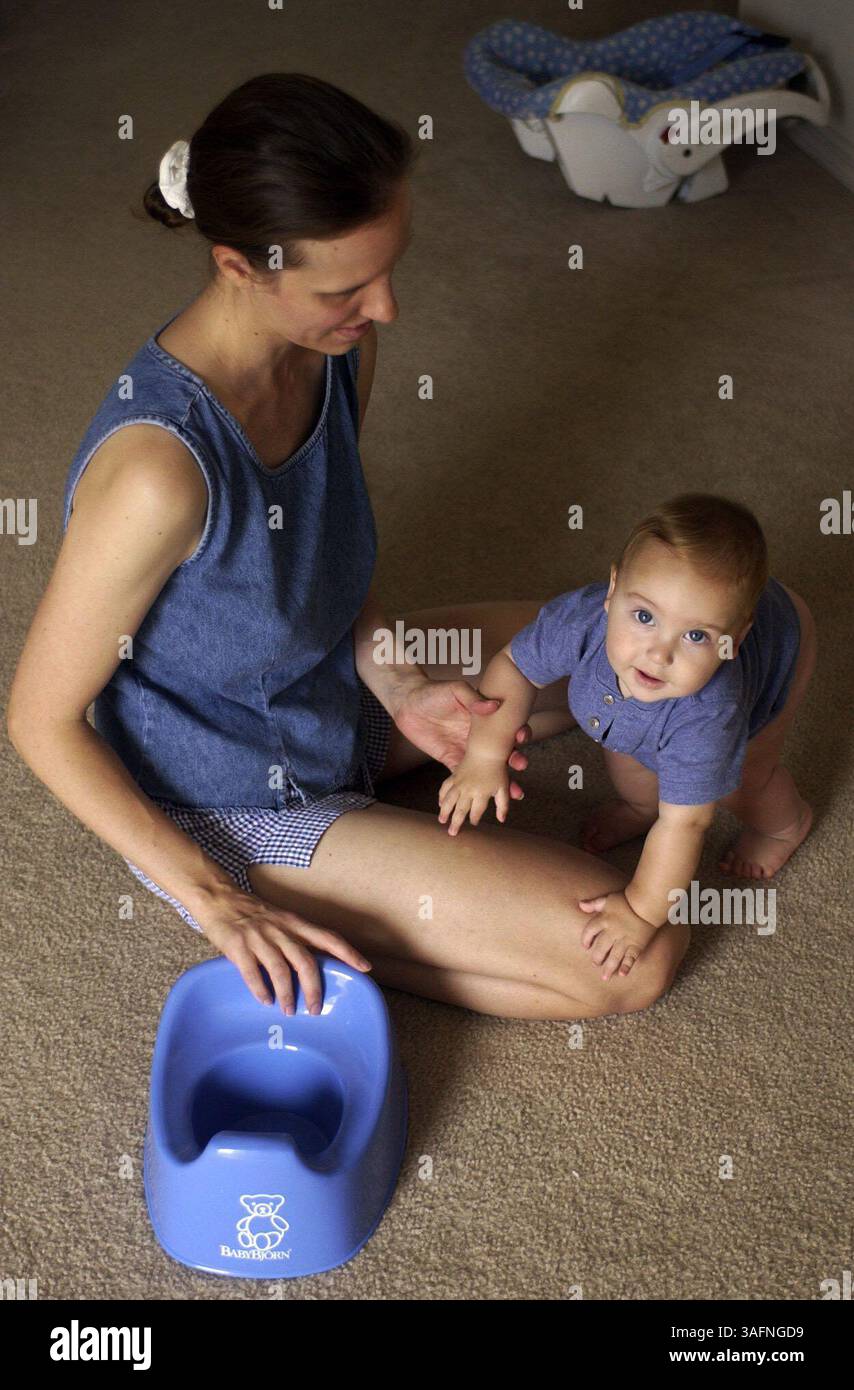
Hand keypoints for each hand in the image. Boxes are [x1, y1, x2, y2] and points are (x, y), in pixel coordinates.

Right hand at [190, 881, 372, 1014]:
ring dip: (287, 993)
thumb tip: (312, 966)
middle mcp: (280, 930)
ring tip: (289, 1010)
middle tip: (315, 1009)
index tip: (365, 968)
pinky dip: (260, 989)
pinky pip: (251, 972)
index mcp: (294, 923)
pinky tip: (265, 1000)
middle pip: (305, 961)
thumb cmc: (252, 912)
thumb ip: (295, 938)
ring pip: (280, 969)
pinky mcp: (238, 946)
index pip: (328, 937)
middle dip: (314, 987)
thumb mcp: (280, 920)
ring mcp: (259, 937)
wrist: (219, 897)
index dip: (348, 952)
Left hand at [391, 674, 531, 796]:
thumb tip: (493, 706)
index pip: (507, 728)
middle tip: (521, 765)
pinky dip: (474, 788)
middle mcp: (479, 737)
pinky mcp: (452, 760)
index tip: (522, 736)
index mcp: (484, 720)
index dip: (518, 732)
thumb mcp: (455, 690)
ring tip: (513, 792)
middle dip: (515, 759)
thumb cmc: (433, 692)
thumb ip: (473, 699)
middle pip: (502, 751)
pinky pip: (464, 777)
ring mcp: (466, 750)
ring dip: (501, 781)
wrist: (408, 703)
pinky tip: (484, 798)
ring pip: (487, 769)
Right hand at [438, 755, 510, 834]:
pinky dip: (441, 796)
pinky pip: (445, 788)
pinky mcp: (454, 776)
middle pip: (460, 810)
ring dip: (444, 812)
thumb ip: (503, 805)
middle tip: (452, 833)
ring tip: (441, 821)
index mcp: (481, 794)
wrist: (486, 750)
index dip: (474, 820)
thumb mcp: (503, 788)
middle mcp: (468, 790)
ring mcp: (459, 783)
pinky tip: (440, 803)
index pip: (476, 812)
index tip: (473, 824)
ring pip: (449, 801)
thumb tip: (501, 820)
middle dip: (456, 823)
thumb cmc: (497, 769)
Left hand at [576, 889, 658, 980]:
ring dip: (609, 968)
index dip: (586, 940)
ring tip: (605, 977)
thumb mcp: (608, 899)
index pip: (589, 932)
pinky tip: (623, 974)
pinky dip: (626, 966)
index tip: (586, 946)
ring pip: (614, 957)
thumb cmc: (627, 899)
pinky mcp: (637, 945)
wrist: (647, 903)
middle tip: (595, 964)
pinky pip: (630, 958)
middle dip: (597, 958)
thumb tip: (580, 905)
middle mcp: (612, 932)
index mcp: (603, 920)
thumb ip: (594, 903)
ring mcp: (624, 940)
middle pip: (600, 948)